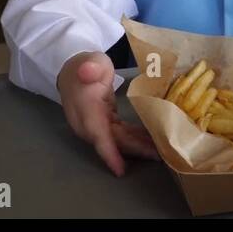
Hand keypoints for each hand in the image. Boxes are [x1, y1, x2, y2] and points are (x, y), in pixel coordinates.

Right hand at [57, 51, 159, 175]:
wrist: (73, 68)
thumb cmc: (86, 64)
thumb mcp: (92, 61)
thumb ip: (91, 67)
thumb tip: (87, 71)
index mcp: (86, 109)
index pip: (97, 135)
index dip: (109, 153)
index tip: (121, 170)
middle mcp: (88, 123)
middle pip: (112, 142)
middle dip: (134, 150)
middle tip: (158, 155)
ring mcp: (95, 125)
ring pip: (117, 141)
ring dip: (137, 146)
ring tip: (159, 150)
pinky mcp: (103, 124)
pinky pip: (120, 135)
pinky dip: (135, 138)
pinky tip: (150, 140)